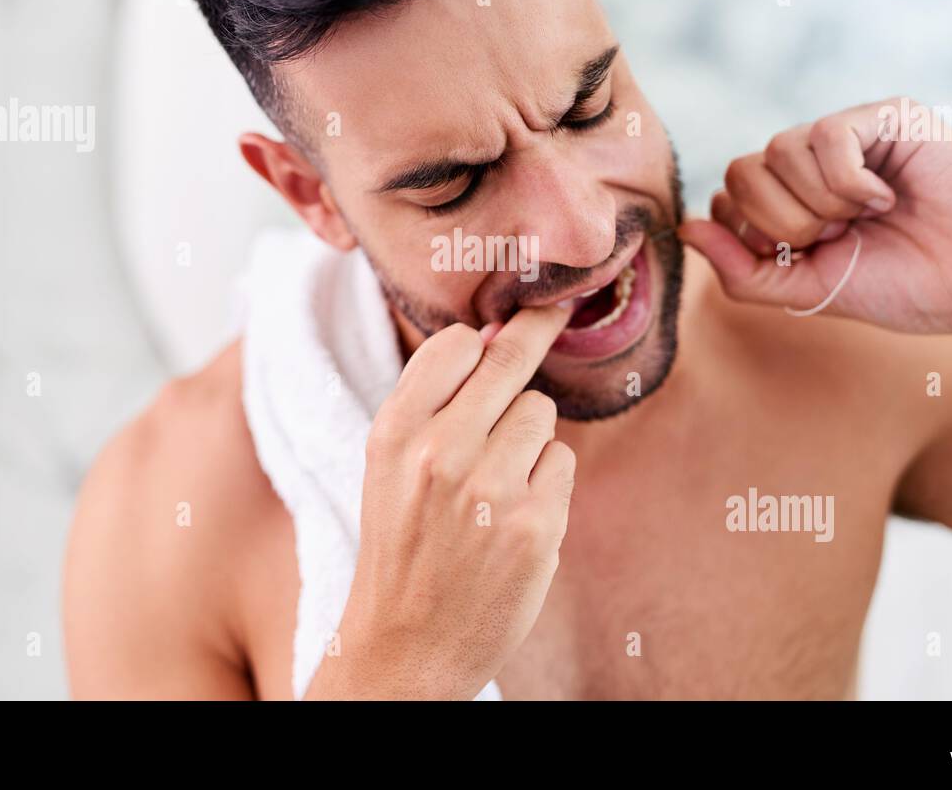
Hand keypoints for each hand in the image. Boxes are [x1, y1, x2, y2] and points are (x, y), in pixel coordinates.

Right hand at [307, 305, 575, 699]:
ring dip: (530, 436)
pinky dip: (547, 480)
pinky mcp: (536, 525)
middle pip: (510, 362)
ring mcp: (492, 489)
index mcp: (394, 433)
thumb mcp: (389, 467)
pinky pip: (562, 461)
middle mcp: (440, 453)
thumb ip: (432, 402)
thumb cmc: (403, 544)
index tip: (501, 326)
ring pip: (541, 412)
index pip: (454, 344)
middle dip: (536, 332)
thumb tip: (491, 337)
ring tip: (497, 480)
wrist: (408, 644)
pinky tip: (516, 514)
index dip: (479, 342)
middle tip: (557, 307)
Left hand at [679, 97, 951, 334]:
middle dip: (783, 223)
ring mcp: (847, 136)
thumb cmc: (906, 286)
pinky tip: (886, 197)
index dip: (755, 235)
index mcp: (791, 201)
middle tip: (838, 237)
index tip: (806, 257)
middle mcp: (812, 164)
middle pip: (741, 170)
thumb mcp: (809, 291)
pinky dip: (848, 181)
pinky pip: (826, 136)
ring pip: (778, 150)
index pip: (727, 196)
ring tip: (868, 217)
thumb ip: (742, 270)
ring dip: (819, 203)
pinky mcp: (884, 116)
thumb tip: (685, 230)